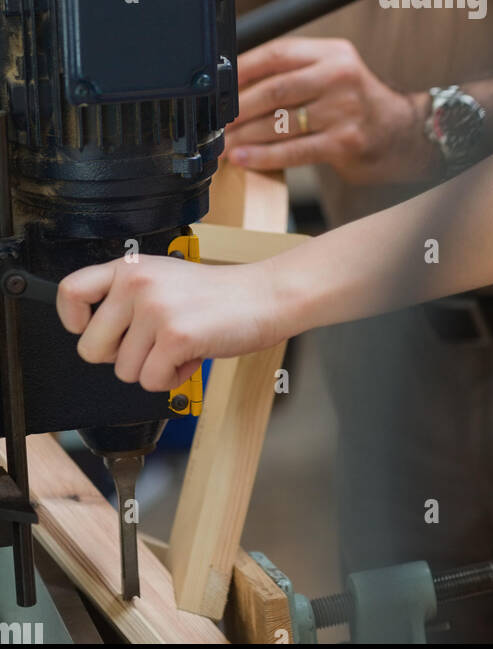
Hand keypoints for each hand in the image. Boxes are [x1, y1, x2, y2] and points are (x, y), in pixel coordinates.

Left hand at [57, 256, 288, 392]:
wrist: (265, 296)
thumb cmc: (216, 296)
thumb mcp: (164, 279)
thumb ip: (128, 298)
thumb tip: (93, 338)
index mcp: (130, 267)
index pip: (71, 292)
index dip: (74, 322)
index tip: (92, 330)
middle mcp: (137, 283)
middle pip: (91, 348)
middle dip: (121, 358)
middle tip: (154, 343)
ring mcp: (155, 309)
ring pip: (124, 371)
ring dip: (154, 369)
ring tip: (181, 344)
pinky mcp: (175, 336)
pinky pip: (152, 381)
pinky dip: (174, 379)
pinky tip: (192, 356)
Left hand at [225, 36, 435, 183]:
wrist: (406, 134)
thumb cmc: (358, 105)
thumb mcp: (334, 75)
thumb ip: (295, 73)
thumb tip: (236, 86)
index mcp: (333, 53)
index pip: (278, 54)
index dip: (242, 69)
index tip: (217, 85)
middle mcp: (340, 76)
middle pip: (274, 89)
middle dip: (237, 109)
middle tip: (215, 121)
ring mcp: (344, 110)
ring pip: (280, 122)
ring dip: (244, 135)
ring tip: (222, 143)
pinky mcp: (345, 142)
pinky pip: (294, 150)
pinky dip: (263, 156)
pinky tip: (243, 158)